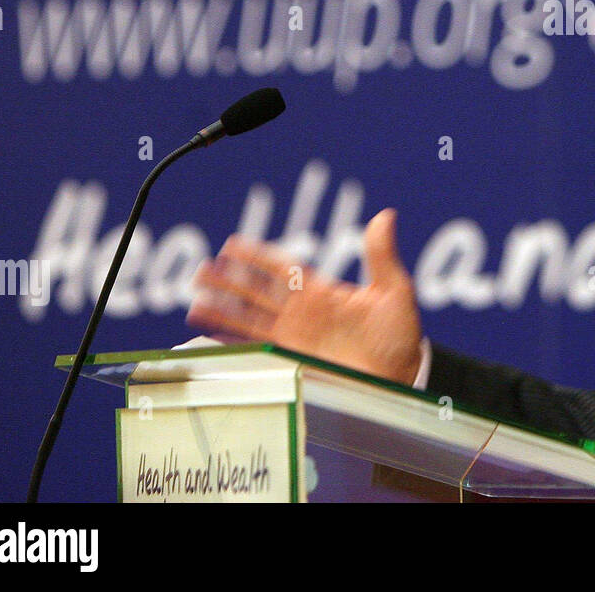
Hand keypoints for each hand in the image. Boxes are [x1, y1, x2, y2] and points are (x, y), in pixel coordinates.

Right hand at [187, 208, 423, 384]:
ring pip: (249, 319)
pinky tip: (211, 337)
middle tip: (200, 271)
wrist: (400, 378)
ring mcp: (294, 337)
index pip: (281, 269)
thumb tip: (385, 217)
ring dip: (223, 310)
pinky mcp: (291, 361)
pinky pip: (255, 348)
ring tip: (194, 301)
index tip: (231, 245)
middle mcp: (302, 313)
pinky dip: (232, 342)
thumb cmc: (400, 336)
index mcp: (322, 292)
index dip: (257, 257)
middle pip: (256, 292)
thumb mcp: (394, 292)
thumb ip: (381, 256)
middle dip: (229, 281)